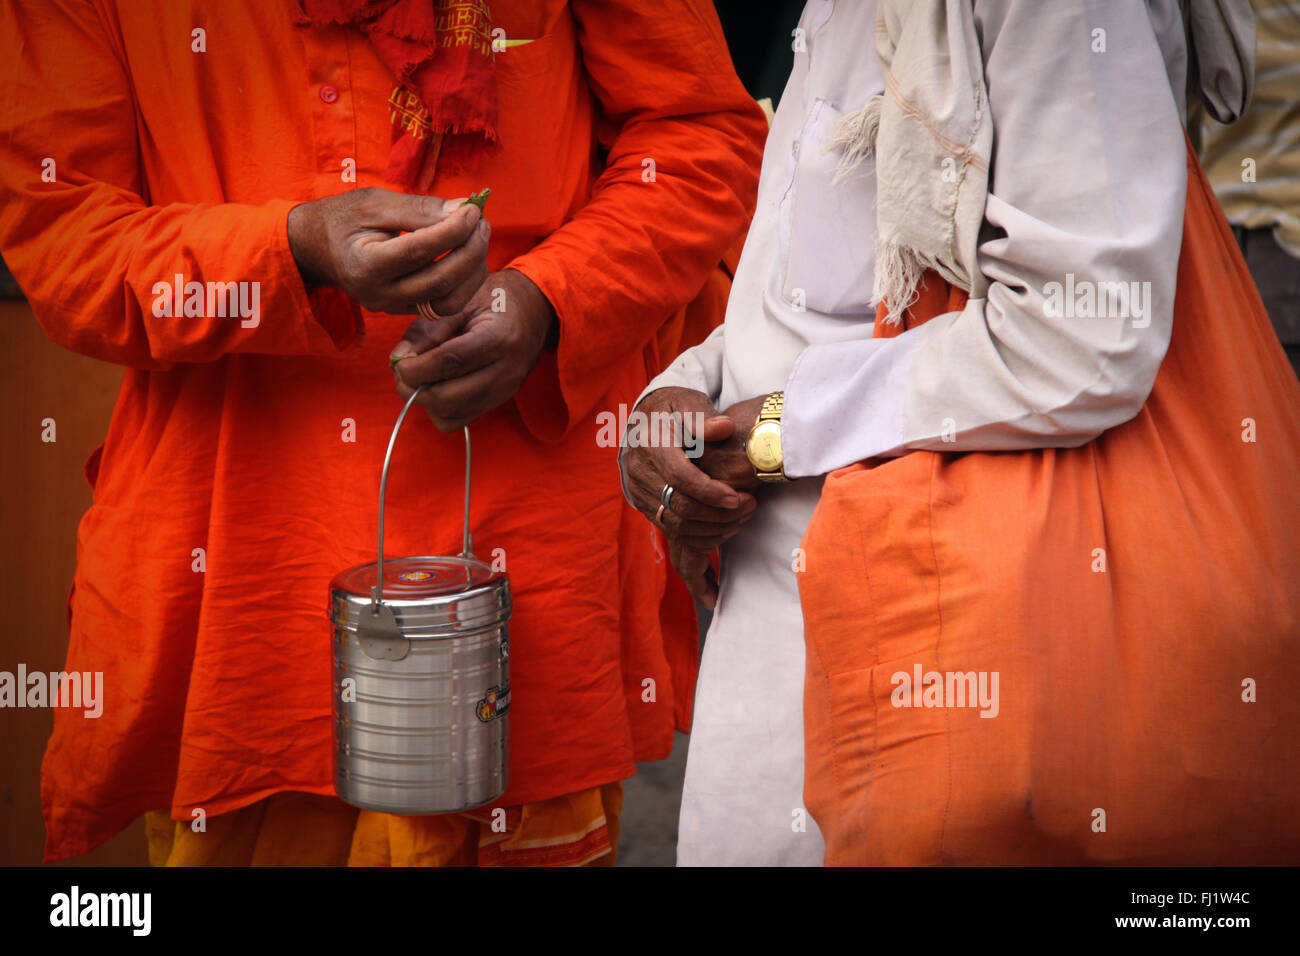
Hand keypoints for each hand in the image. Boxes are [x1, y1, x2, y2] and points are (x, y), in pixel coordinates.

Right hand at [287, 187, 488, 314]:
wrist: (318, 248)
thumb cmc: (343, 218)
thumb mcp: (374, 203)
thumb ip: (418, 208)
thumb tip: (462, 209)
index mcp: (365, 265)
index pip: (419, 251)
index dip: (452, 231)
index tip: (471, 210)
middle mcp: (380, 295)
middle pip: (440, 282)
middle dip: (470, 251)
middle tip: (481, 222)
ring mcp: (393, 308)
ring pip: (449, 302)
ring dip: (473, 271)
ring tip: (478, 236)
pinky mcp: (405, 311)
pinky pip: (445, 305)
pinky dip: (464, 282)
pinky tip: (468, 255)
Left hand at [390, 269, 555, 430]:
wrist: (535, 309)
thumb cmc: (495, 299)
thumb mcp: (460, 303)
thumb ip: (426, 331)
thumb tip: (397, 360)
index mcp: (498, 337)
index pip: (450, 362)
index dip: (416, 368)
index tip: (400, 364)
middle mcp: (506, 370)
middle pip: (448, 396)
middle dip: (415, 389)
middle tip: (402, 373)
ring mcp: (505, 390)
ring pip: (452, 414)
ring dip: (426, 402)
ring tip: (419, 379)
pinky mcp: (500, 401)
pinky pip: (461, 420)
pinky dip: (440, 410)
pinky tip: (437, 387)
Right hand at [619, 387, 756, 604]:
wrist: (645, 419)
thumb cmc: (674, 409)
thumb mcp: (687, 402)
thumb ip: (704, 418)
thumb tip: (723, 428)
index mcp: (651, 443)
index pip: (679, 476)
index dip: (709, 491)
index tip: (737, 498)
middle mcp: (639, 470)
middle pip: (678, 506)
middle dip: (716, 514)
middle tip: (748, 507)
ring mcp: (638, 490)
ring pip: (675, 525)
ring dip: (711, 528)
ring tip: (740, 518)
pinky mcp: (642, 504)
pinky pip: (670, 531)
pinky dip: (699, 535)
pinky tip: (724, 527)